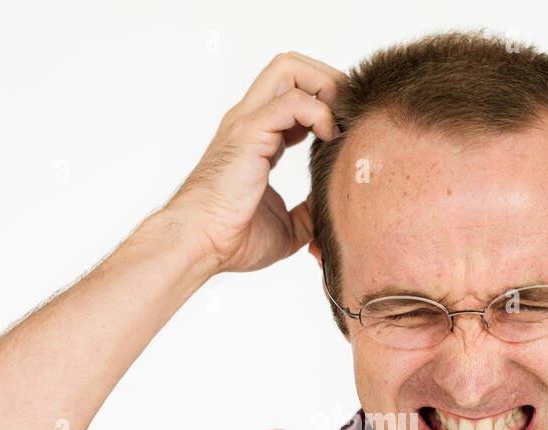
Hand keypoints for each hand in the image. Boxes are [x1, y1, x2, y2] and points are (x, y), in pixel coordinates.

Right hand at [163, 51, 344, 275]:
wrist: (201, 245)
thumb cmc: (233, 239)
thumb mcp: (287, 227)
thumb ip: (308, 212)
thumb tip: (329, 209)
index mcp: (256, 138)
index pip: (292, 93)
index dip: (324, 102)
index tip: (343, 132)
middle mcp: (250, 122)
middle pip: (290, 66)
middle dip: (327, 80)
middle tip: (345, 116)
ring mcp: (247, 123)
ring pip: (288, 68)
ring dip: (324, 86)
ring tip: (337, 123)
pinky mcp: (250, 133)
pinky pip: (293, 101)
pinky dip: (319, 112)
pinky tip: (327, 137)